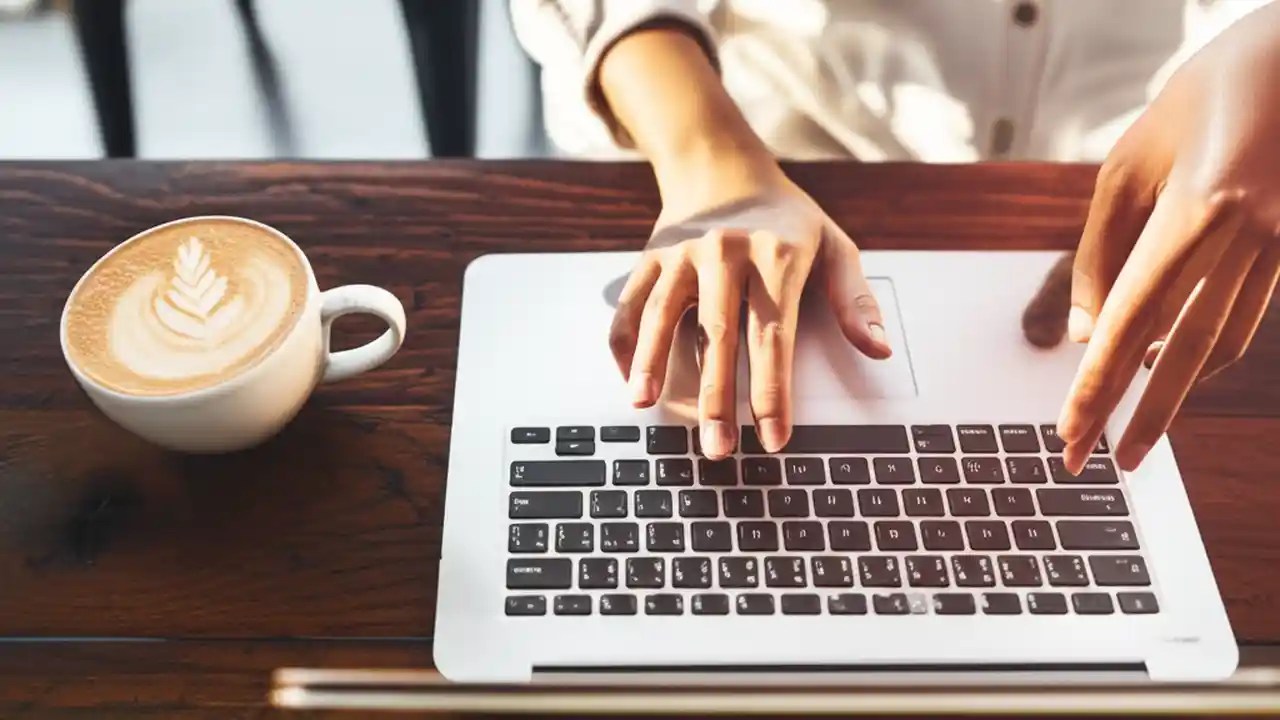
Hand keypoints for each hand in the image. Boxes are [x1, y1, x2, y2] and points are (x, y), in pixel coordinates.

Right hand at [608, 166, 891, 459]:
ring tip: (646, 405)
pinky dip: (627, 344)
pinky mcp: (651, 256)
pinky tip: (632, 383)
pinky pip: (632, 304)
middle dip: (716, 397)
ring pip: (663, 314)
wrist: (724, 169)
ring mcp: (682, 252)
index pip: (774, 336)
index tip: (774, 438)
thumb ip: (855, 299)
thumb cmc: (787, 221)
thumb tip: (879, 349)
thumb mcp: (834, 246)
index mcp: (777, 255)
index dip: (773, 391)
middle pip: (718, 334)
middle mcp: (726, 251)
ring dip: (653, 363)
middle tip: (718, 448)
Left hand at [1029, 3, 1279, 473]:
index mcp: (1199, 211)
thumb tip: (1089, 331)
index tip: (1069, 433)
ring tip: (1136, 428)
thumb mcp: (1133, 159)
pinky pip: (1248, 315)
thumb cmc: (1207, 92)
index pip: (1131, 321)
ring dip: (1176, 390)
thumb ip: (1101, 245)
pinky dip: (1210, 350)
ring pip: (1222, 340)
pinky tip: (1178, 368)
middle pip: (1182, 350)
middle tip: (1104, 465)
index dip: (1097, 385)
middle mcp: (1249, 236)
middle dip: (1139, 414)